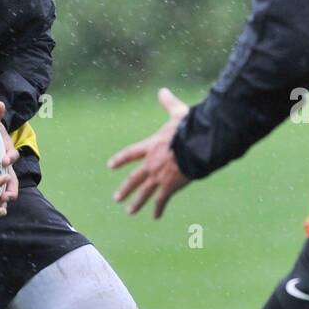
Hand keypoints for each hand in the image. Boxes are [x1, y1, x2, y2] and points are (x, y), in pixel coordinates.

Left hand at [0, 101, 20, 203]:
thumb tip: (0, 103)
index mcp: (6, 150)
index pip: (12, 155)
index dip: (10, 157)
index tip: (5, 160)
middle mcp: (5, 164)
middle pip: (12, 178)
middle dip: (11, 187)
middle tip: (8, 196)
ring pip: (5, 189)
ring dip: (4, 197)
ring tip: (1, 206)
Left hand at [107, 88, 190, 218]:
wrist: (197, 144)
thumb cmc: (189, 127)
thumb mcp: (177, 113)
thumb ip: (168, 104)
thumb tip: (163, 91)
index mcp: (151, 146)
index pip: (130, 153)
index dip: (120, 160)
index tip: (110, 166)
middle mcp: (151, 163)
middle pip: (134, 178)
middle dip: (125, 189)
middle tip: (117, 198)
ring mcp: (159, 176)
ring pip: (144, 192)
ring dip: (136, 203)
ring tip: (129, 211)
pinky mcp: (170, 185)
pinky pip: (161, 200)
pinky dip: (158, 208)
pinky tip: (154, 217)